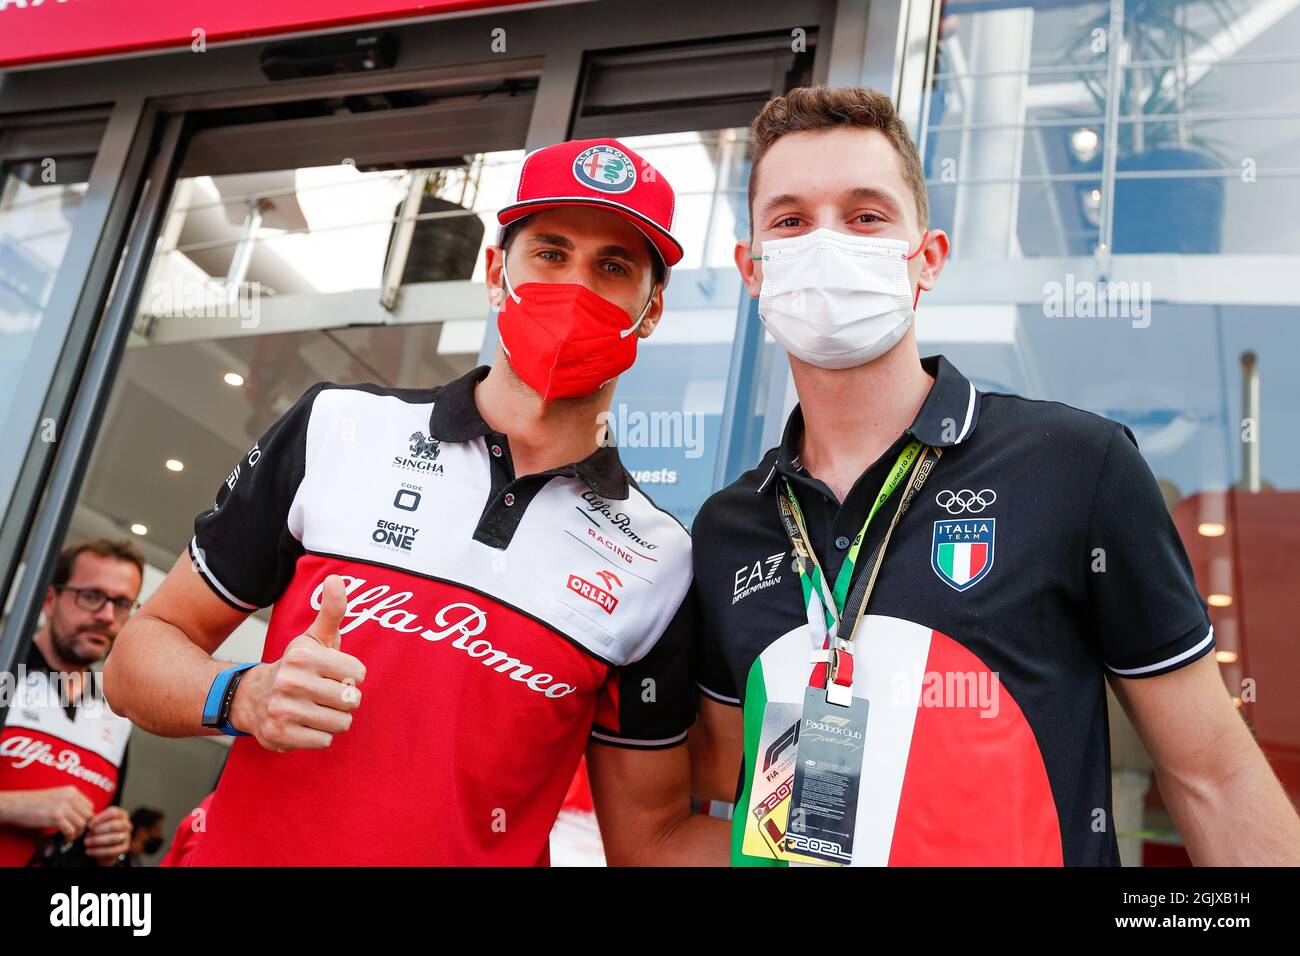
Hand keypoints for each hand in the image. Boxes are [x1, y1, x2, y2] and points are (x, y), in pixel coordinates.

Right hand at [6, 787, 94, 840]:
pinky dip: (69, 837)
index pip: (90, 805)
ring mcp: (63, 807)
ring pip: (82, 824)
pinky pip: (71, 830)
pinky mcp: (56, 817)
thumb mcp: (57, 797)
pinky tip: (64, 839)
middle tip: (76, 833)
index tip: (80, 824)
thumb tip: (81, 816)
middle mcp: (70, 797)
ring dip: (77, 833)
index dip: (86, 817)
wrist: (17, 805)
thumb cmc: (34, 803)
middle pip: (88, 815)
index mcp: (71, 791)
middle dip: (84, 826)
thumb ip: (70, 803)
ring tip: (69, 837)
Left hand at [84, 806, 130, 863]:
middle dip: (99, 830)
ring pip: (114, 838)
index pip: (113, 813)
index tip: (89, 825)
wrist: (104, 846)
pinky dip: (98, 851)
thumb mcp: (98, 822)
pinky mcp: (124, 848)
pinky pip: (112, 851)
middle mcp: (126, 825)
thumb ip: (94, 819)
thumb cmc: (99, 830)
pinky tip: (89, 851)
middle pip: (115, 825)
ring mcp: (127, 837)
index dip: (100, 818)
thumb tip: (87, 820)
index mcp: (121, 815)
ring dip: (97, 841)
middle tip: (88, 834)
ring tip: (86, 842)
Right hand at [229, 574, 364, 751]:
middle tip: (326, 693)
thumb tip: (337, 578)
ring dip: (334, 718)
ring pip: (342, 723)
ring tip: (316, 708)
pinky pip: (325, 740)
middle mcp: (292, 682)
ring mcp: (285, 710)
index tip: (334, 674)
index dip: (351, 676)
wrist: (252, 697)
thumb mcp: (314, 638)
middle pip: (352, 700)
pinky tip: (305, 723)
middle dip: (344, 699)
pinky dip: (320, 735)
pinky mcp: (281, 735)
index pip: (358, 674)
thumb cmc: (296, 666)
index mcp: (304, 656)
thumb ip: (332, 610)